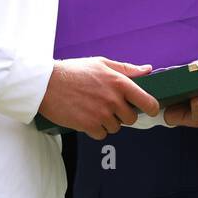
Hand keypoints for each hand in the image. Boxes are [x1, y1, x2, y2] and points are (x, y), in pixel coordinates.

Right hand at [36, 57, 160, 138]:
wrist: (46, 84)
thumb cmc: (73, 71)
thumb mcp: (101, 63)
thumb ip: (126, 69)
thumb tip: (147, 70)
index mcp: (119, 82)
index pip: (147, 101)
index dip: (151, 108)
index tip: (150, 110)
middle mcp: (113, 99)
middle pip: (131, 118)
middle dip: (123, 115)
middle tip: (109, 107)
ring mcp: (101, 114)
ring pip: (116, 127)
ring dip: (108, 122)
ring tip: (93, 109)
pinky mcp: (89, 125)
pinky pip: (101, 134)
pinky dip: (95, 129)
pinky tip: (86, 117)